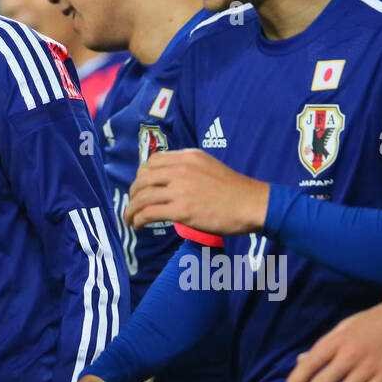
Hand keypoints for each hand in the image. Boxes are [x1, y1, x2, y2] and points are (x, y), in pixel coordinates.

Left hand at [125, 149, 269, 235]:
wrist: (252, 204)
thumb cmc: (234, 189)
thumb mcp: (208, 166)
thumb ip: (187, 167)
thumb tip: (168, 177)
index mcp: (187, 156)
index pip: (152, 161)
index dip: (141, 175)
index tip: (140, 186)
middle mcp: (180, 169)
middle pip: (143, 178)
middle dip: (133, 193)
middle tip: (132, 204)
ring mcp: (180, 190)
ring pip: (142, 197)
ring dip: (131, 209)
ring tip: (129, 218)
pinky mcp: (182, 211)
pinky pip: (149, 213)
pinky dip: (138, 219)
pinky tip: (138, 225)